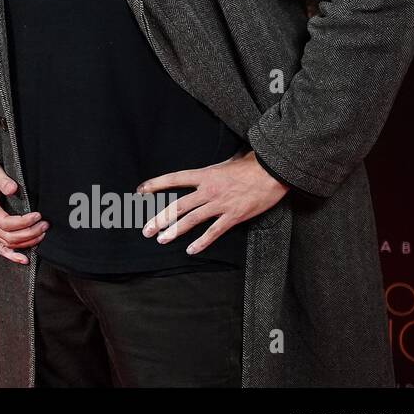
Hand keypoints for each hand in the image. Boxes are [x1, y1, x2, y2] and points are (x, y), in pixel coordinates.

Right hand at [0, 157, 45, 264]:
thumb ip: (3, 180)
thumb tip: (13, 189)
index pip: (6, 223)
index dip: (24, 222)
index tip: (38, 215)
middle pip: (9, 237)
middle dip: (30, 233)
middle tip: (45, 224)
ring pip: (8, 244)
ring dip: (27, 242)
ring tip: (42, 233)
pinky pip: (2, 247)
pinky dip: (12, 256)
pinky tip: (25, 259)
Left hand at [136, 150, 289, 254]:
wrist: (272, 172)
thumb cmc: (250, 165)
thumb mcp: (225, 163)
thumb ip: (210, 171)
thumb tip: (201, 175)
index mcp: (204, 174)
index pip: (174, 179)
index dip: (156, 185)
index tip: (140, 191)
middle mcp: (208, 190)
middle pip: (178, 206)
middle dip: (160, 218)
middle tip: (146, 229)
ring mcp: (220, 204)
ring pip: (191, 220)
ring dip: (174, 231)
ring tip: (161, 239)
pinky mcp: (233, 216)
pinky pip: (214, 232)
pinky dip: (202, 242)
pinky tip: (191, 250)